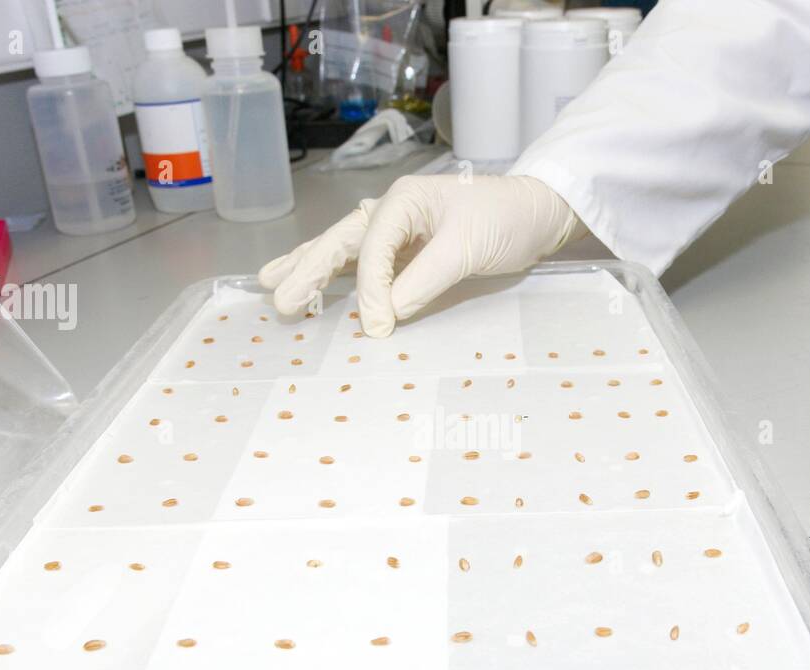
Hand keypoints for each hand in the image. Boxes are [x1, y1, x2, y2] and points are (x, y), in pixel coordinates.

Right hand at [257, 175, 584, 336]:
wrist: (539, 212)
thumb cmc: (507, 219)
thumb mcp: (468, 247)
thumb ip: (426, 279)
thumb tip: (386, 311)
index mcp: (404, 201)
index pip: (373, 248)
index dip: (370, 290)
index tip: (375, 328)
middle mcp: (392, 211)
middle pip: (340, 242)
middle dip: (308, 271)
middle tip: (279, 302)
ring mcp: (396, 229)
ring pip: (342, 249)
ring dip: (308, 267)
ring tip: (270, 284)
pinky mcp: (406, 249)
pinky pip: (362, 262)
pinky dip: (335, 274)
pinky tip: (309, 283)